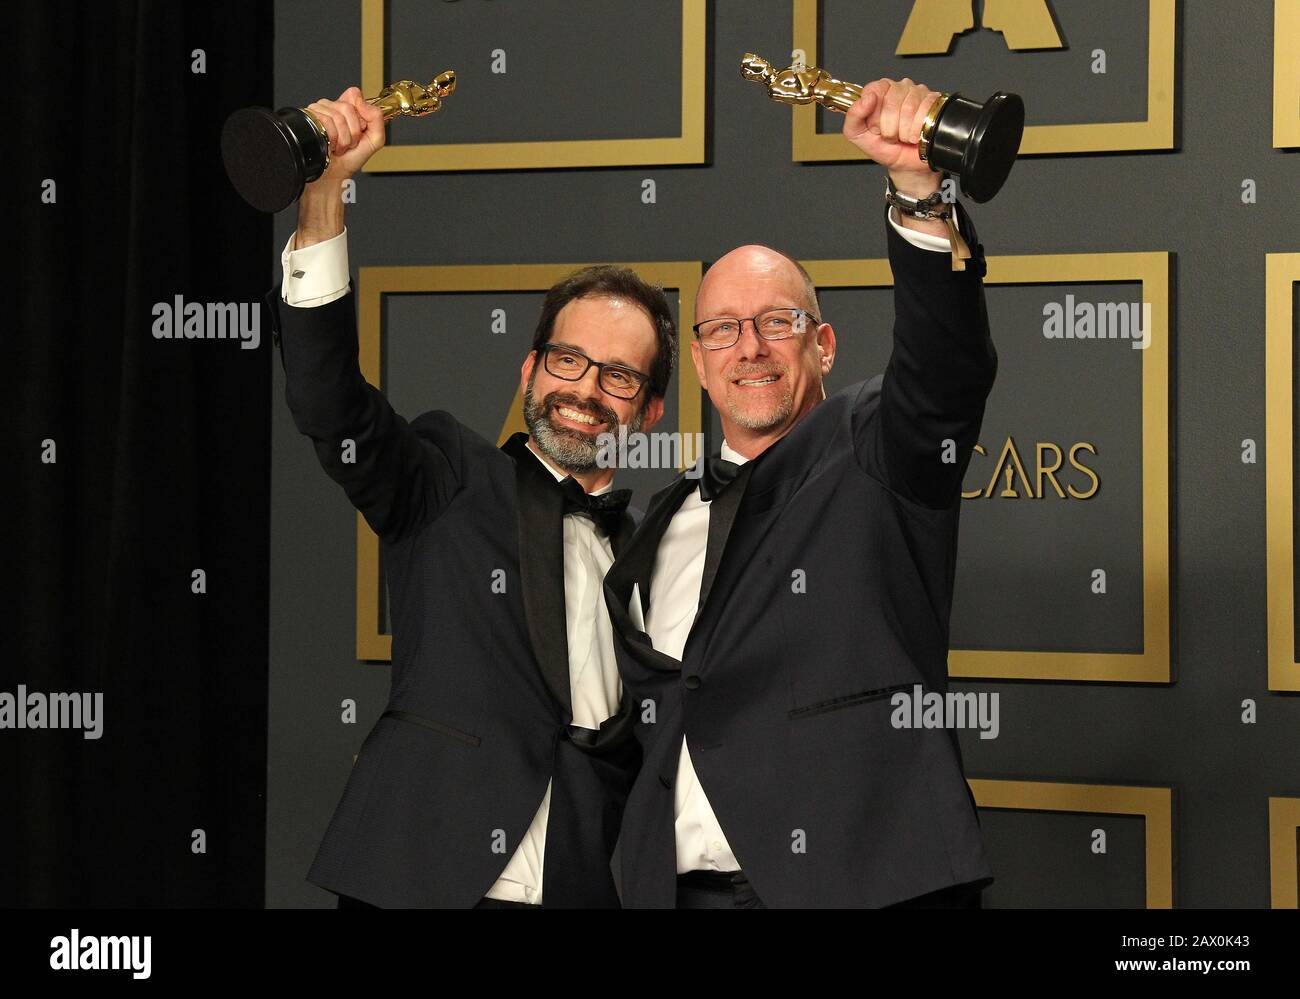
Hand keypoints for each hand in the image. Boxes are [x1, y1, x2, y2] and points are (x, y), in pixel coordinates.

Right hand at [304, 86, 386, 183]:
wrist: (335, 174)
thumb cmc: (352, 158)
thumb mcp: (375, 139)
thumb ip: (377, 118)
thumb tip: (362, 101)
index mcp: (347, 108)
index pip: (353, 94)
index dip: (360, 113)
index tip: (360, 129)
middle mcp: (333, 107)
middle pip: (348, 107)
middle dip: (354, 131)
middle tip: (350, 142)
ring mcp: (320, 111)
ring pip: (337, 115)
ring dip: (343, 138)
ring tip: (340, 146)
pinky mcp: (310, 119)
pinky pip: (326, 122)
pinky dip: (334, 139)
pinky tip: (331, 145)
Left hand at [842, 78, 941, 198]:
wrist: (906, 165)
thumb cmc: (884, 147)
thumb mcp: (858, 135)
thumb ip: (853, 116)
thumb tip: (866, 99)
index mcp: (880, 91)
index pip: (875, 90)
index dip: (875, 114)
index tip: (876, 126)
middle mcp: (900, 88)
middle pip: (892, 102)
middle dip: (889, 127)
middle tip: (890, 134)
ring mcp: (918, 94)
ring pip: (909, 109)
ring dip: (903, 131)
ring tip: (903, 135)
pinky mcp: (934, 103)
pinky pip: (925, 114)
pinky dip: (917, 131)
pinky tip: (915, 134)